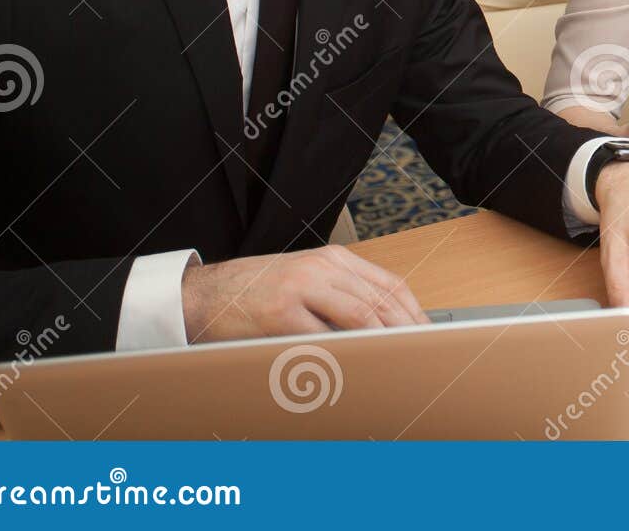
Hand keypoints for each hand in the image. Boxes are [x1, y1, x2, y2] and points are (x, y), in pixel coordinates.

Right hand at [180, 245, 428, 342]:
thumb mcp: (306, 283)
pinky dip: (344, 354)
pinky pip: (322, 337)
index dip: (414, 312)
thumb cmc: (255, 293)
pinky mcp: (280, 312)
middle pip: (381, 300)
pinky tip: (356, 369)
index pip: (389, 284)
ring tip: (399, 362)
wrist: (201, 295)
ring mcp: (301, 287)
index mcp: (333, 259)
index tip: (428, 334)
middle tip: (422, 353)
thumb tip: (385, 329)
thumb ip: (341, 297)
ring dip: (384, 341)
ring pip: (360, 315)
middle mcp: (322, 267)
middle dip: (406, 330)